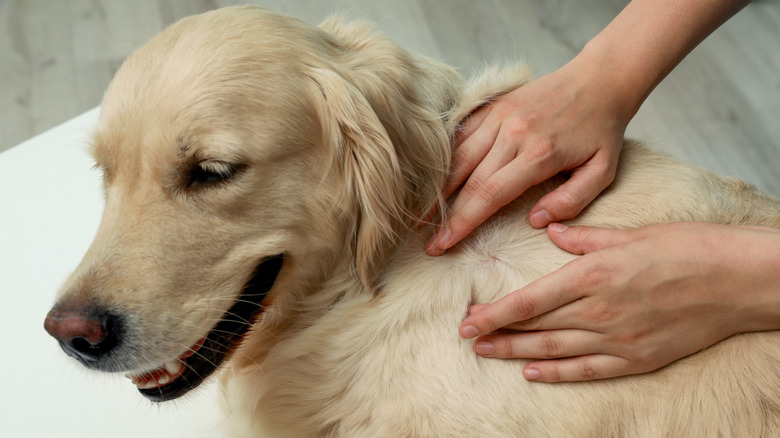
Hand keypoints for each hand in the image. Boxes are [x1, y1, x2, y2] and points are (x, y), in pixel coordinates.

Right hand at [425, 56, 627, 255]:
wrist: (600, 79)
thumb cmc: (602, 130)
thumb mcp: (603, 171)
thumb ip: (572, 200)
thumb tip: (536, 221)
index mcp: (538, 154)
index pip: (490, 195)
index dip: (463, 222)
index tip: (443, 244)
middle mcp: (513, 133)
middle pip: (468, 181)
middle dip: (445, 215)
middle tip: (428, 242)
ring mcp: (500, 116)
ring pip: (458, 157)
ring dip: (438, 189)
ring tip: (421, 215)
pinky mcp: (494, 106)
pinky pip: (462, 134)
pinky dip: (446, 158)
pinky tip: (434, 179)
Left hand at [459, 222, 779, 381]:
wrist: (737, 281)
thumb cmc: (686, 248)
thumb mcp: (630, 233)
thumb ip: (584, 237)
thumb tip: (552, 230)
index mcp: (593, 275)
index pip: (530, 300)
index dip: (495, 313)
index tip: (467, 320)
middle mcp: (599, 311)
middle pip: (536, 326)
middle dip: (498, 332)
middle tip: (468, 337)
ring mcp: (617, 339)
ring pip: (554, 350)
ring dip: (516, 352)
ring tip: (488, 353)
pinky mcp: (636, 359)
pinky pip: (587, 370)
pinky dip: (557, 373)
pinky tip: (532, 372)